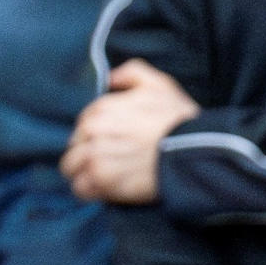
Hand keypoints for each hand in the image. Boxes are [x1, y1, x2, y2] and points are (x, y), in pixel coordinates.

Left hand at [60, 59, 197, 204]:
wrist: (195, 149)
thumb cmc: (179, 119)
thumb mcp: (159, 84)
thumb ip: (131, 73)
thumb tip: (110, 79)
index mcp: (101, 108)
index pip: (82, 125)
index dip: (95, 136)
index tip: (112, 144)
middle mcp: (92, 130)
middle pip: (74, 147)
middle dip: (86, 155)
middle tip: (110, 163)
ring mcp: (95, 155)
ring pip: (70, 168)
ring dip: (83, 174)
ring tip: (103, 179)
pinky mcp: (103, 180)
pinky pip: (81, 189)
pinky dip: (90, 191)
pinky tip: (105, 190)